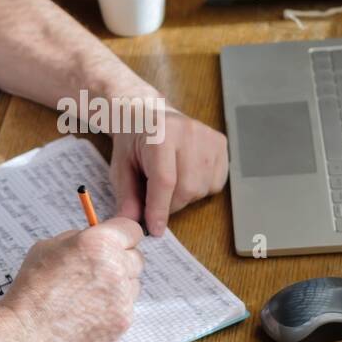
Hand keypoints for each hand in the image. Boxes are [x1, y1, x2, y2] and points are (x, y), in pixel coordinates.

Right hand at [0, 217, 144, 341]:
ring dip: (119, 285)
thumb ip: (80, 238)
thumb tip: (97, 237)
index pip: (132, 230)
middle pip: (136, 257)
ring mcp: (123, 296)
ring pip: (133, 283)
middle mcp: (116, 267)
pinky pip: (128, 306)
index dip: (121, 235)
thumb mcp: (49, 247)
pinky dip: (114, 308)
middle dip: (120, 260)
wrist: (28, 333)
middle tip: (97, 270)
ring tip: (89, 294)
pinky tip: (90, 311)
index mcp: (99, 242)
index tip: (114, 242)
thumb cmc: (34, 290)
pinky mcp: (124, 320)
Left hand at [109, 108, 227, 235]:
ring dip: (184, 197)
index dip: (159, 210)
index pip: (164, 180)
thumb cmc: (134, 140)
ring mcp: (207, 137)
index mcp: (160, 133)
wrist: (149, 112)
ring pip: (201, 189)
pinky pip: (215, 183)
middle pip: (186, 189)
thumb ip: (126, 195)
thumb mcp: (120, 166)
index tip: (155, 229)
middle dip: (170, 205)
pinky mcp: (220, 143)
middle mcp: (188, 132)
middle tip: (155, 198)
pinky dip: (200, 188)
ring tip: (169, 181)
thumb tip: (132, 223)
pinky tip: (185, 174)